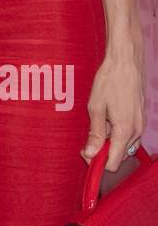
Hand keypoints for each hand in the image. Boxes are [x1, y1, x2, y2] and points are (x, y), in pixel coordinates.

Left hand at [81, 35, 145, 170]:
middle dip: (102, 153)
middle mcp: (136, 131)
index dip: (97, 163)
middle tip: (87, 140)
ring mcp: (140, 125)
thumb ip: (94, 133)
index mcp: (124, 130)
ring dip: (110, 144)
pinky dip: (117, 135)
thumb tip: (91, 154)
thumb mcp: (95, 107)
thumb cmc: (109, 81)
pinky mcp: (140, 119)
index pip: (113, 163)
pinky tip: (108, 120)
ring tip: (98, 125)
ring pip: (124, 147)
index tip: (85, 153)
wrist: (126, 62)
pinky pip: (129, 136)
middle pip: (119, 157)